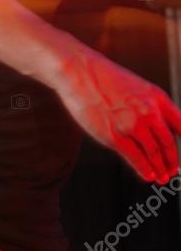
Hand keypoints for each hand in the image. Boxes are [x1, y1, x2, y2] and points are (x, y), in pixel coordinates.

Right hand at [52, 45, 180, 183]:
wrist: (81, 73)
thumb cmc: (106, 79)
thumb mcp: (139, 88)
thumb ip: (152, 107)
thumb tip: (162, 127)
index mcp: (158, 98)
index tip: (180, 153)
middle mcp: (148, 112)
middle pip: (168, 143)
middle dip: (172, 161)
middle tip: (172, 170)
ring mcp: (131, 125)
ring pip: (153, 153)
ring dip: (160, 169)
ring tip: (162, 177)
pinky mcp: (114, 136)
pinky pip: (135, 158)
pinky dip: (144, 170)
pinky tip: (148, 175)